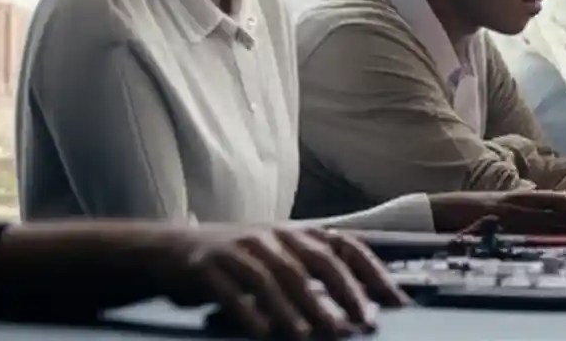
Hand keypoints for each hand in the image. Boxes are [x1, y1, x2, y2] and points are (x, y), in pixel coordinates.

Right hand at [150, 226, 406, 339]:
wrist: (170, 250)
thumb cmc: (236, 260)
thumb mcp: (277, 258)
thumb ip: (313, 274)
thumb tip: (360, 305)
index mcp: (295, 233)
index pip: (345, 247)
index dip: (372, 272)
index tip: (396, 301)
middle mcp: (271, 236)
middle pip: (315, 262)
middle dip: (342, 294)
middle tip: (362, 323)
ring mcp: (238, 248)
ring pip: (274, 279)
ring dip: (296, 308)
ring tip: (312, 335)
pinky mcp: (207, 266)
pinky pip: (231, 290)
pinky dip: (248, 312)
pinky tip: (262, 333)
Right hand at [428, 190, 565, 233]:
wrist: (437, 209)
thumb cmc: (468, 213)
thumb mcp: (503, 214)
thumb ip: (526, 215)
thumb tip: (546, 218)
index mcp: (529, 199)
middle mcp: (527, 199)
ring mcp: (514, 207)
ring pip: (555, 210)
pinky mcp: (501, 215)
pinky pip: (530, 222)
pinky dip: (550, 226)